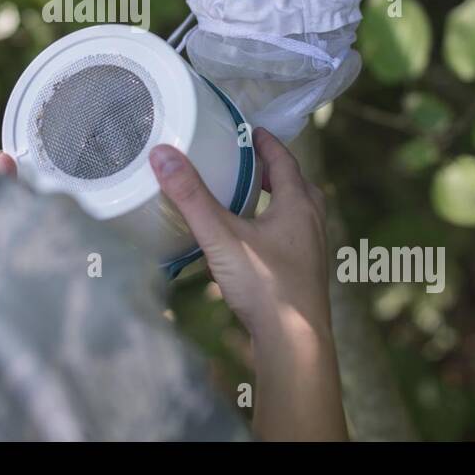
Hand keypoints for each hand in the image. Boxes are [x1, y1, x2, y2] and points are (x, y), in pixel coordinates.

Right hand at [150, 127, 345, 440]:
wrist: (294, 343)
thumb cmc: (264, 285)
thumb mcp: (221, 235)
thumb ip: (191, 196)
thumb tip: (163, 155)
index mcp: (298, 205)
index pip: (285, 161)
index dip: (267, 144)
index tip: (252, 131)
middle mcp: (311, 223)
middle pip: (297, 186)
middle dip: (275, 171)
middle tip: (250, 163)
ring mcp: (312, 252)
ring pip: (297, 214)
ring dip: (278, 201)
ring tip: (251, 199)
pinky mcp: (305, 276)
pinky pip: (292, 239)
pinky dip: (275, 229)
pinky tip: (253, 243)